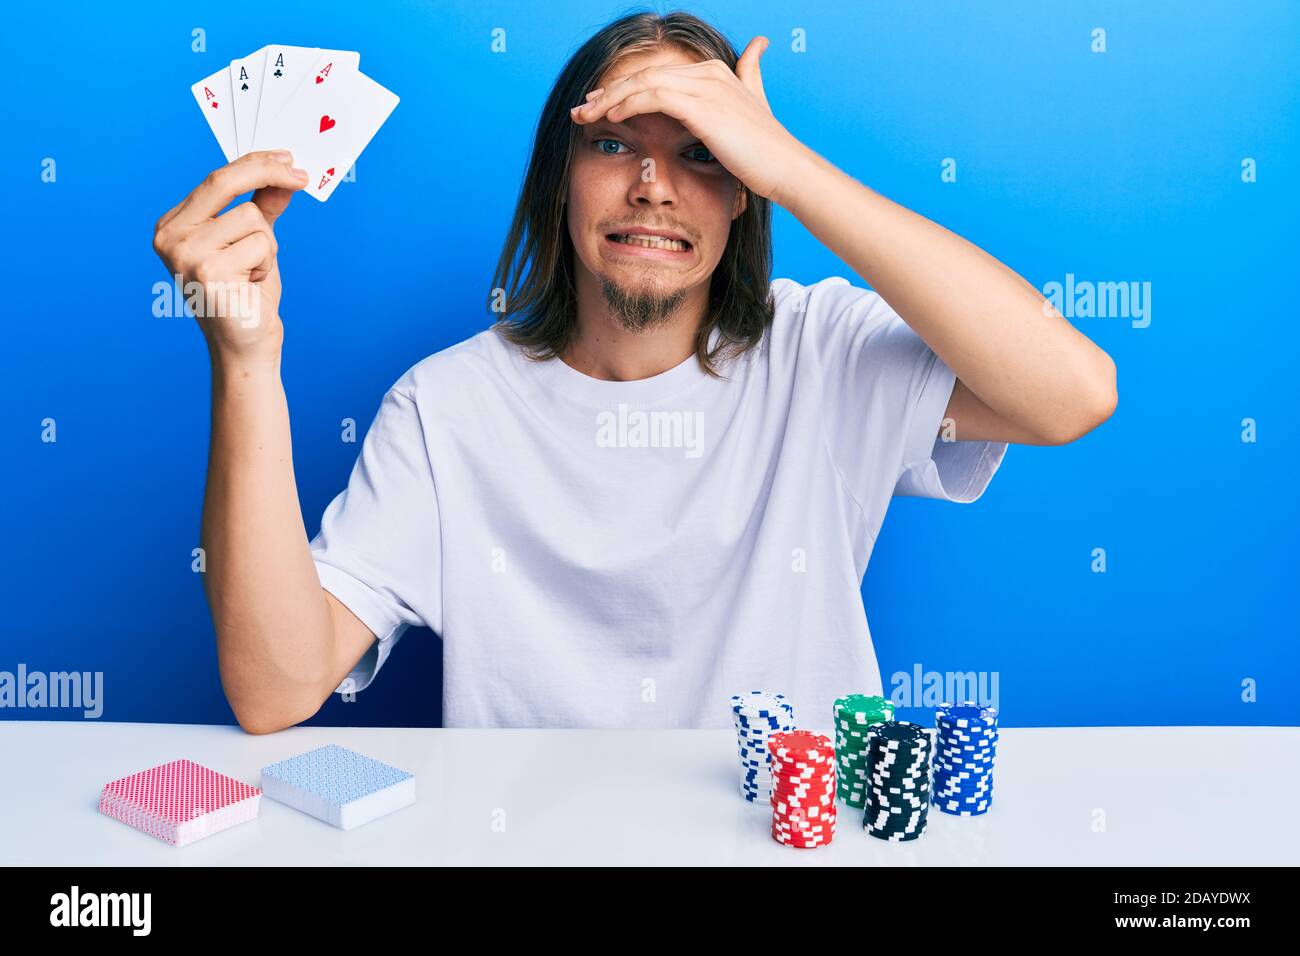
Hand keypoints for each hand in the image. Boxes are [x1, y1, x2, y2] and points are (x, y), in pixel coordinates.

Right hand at [152, 150, 307, 360]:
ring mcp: (185, 255)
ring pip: (252, 219)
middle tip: (300, 176)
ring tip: (253, 274)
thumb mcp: (255, 244)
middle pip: (224, 183)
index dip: (255, 164)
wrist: (246, 346)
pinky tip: (251, 286)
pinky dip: (267, 265)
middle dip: (267, 173)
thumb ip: (263, 208)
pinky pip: (260, 245)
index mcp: (173, 225)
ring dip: (267, 246)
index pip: (216, 180)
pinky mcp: (208, 272)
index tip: (287, 159)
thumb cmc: (247, 296)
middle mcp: (170, 237)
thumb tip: (284, 175)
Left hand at [570, 37, 806, 205]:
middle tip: (582, 110)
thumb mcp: (756, 105)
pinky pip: (652, 97)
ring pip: (643, 83)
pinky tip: (610, 118)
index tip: (600, 107)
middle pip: (645, 75)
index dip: (624, 89)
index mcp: (716, 72)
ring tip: (585, 115)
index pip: (657, 75)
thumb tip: (759, 44)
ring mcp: (705, 87)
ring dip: (609, 99)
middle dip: (608, 93)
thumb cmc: (766, 152)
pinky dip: (627, 104)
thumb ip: (750, 73)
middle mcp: (709, 73)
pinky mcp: (702, 106)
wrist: (786, 169)